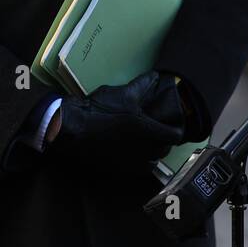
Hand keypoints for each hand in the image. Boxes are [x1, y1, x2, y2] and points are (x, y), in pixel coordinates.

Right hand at [52, 70, 185, 159]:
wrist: (71, 129)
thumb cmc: (100, 110)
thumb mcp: (124, 93)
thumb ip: (144, 85)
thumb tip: (156, 77)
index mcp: (148, 132)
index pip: (175, 137)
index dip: (176, 129)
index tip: (172, 123)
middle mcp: (143, 150)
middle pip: (165, 149)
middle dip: (164, 140)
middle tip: (158, 129)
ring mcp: (130, 163)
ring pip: (153, 161)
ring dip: (153, 152)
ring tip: (147, 141)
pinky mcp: (118, 169)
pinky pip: (138, 169)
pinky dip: (140, 162)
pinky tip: (133, 152)